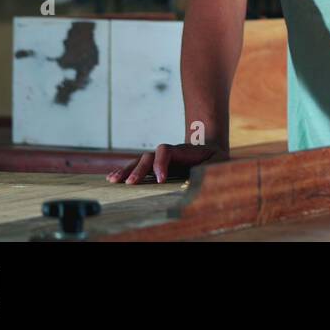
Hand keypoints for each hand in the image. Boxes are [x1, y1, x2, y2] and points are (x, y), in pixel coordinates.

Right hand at [106, 143, 225, 184]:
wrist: (208, 147)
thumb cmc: (213, 157)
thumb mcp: (218, 160)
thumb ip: (214, 165)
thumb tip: (209, 172)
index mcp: (183, 151)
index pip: (167, 151)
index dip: (161, 163)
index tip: (161, 179)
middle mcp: (168, 152)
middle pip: (149, 156)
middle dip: (139, 169)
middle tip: (131, 183)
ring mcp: (159, 158)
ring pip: (140, 161)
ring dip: (127, 170)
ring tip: (113, 180)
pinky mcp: (154, 165)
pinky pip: (137, 166)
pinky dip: (125, 171)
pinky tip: (112, 178)